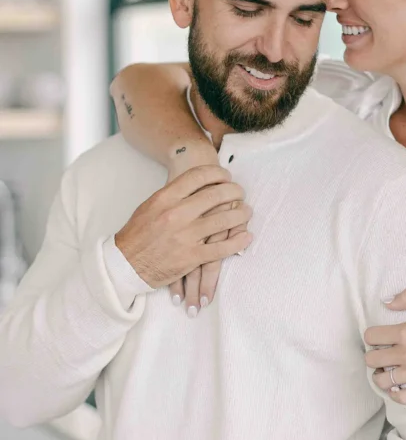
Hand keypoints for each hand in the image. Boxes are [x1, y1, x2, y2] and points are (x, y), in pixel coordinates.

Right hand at [115, 165, 252, 287]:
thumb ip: (172, 197)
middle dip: (234, 191)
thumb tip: (195, 187)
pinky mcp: (191, 257)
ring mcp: (185, 236)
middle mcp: (176, 214)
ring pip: (222, 221)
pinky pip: (221, 249)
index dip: (217, 173)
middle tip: (241, 192)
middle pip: (215, 195)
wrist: (123, 265)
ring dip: (240, 215)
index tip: (226, 176)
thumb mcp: (150, 207)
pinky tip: (247, 237)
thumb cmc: (136, 235)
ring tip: (247, 211)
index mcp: (165, 198)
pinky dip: (237, 242)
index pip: (198, 176)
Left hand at [364, 289, 405, 402]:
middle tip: (383, 356)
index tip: (379, 339)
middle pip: (371, 360)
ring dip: (381, 377)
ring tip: (388, 372)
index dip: (372, 337)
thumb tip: (386, 303)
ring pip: (382, 381)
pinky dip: (395, 394)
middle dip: (373, 357)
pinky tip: (398, 387)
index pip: (371, 337)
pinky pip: (401, 397)